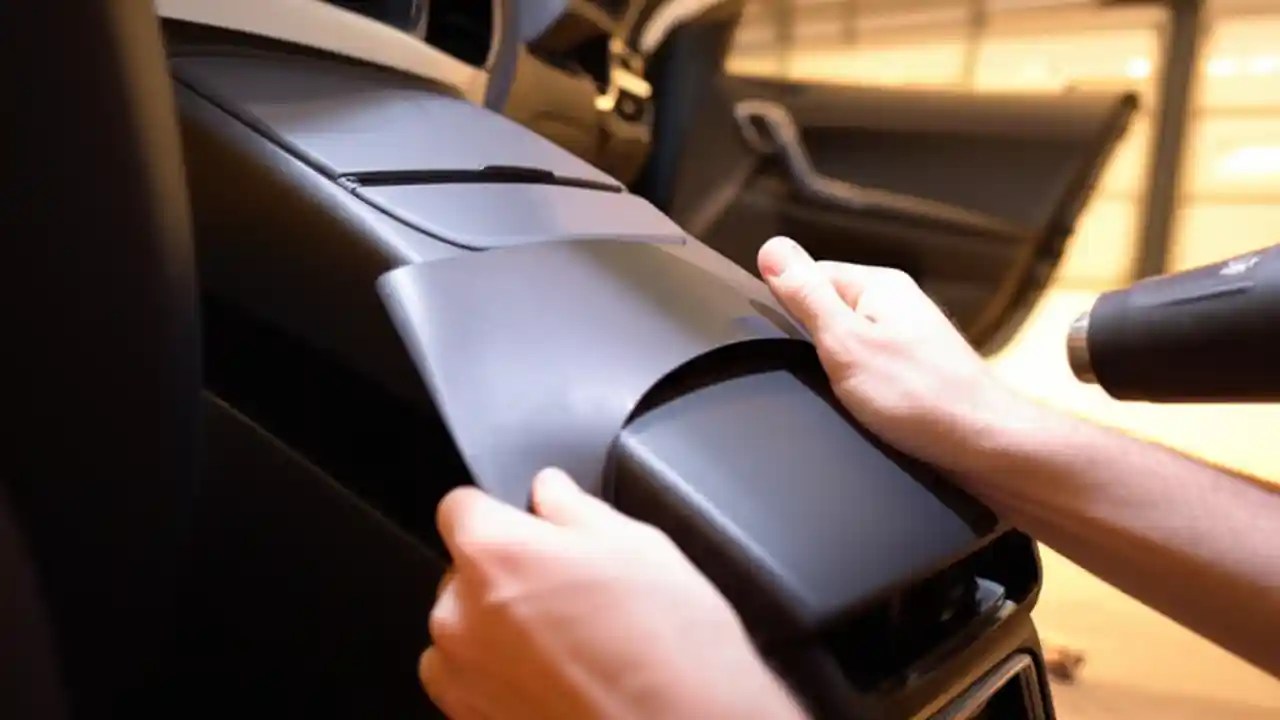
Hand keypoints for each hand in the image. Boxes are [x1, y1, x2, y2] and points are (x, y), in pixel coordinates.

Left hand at [421, 469, 805, 719]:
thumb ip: (577, 508)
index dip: (501, 512)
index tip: (532, 527)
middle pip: (464, 570)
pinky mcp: (471, 718)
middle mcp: (458, 614)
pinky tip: (557, 678)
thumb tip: (552, 493)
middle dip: (508, 572)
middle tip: (571, 591)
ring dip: (500, 628)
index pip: (461, 506)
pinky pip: (468, 680)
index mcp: (493, 553)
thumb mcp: (638, 546)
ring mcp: (460, 676)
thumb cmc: (667, 649)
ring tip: (571, 643)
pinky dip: (500, 676)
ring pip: (465, 628)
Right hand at [757, 237, 1044, 477]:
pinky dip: (859, 391)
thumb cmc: (922, 396)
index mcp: (880, 285)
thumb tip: (771, 248)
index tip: (784, 340)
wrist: (986, 446)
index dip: (788, 307)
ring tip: (845, 395)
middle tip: (819, 374)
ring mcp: (909, 340)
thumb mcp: (845, 342)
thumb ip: (806, 297)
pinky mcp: (915, 373)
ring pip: (848, 346)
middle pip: (828, 312)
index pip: (810, 275)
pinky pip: (869, 371)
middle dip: (812, 344)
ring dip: (836, 372)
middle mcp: (897, 306)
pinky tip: (864, 409)